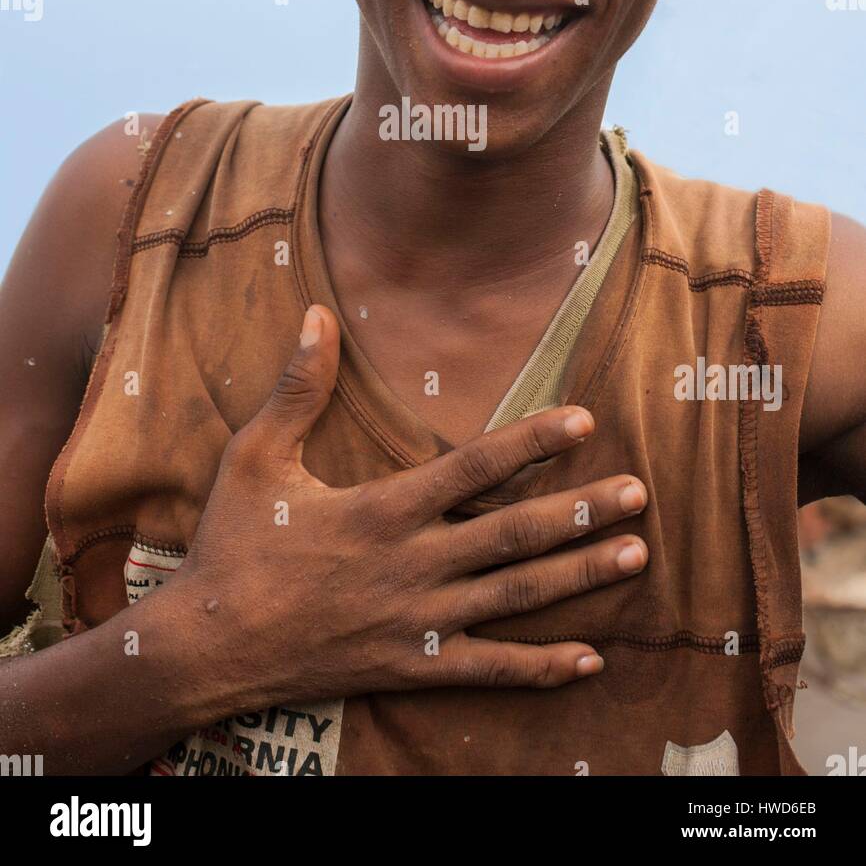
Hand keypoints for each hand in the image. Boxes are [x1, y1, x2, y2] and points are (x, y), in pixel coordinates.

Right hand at [172, 305, 647, 710]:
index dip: (533, 442)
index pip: (474, 468)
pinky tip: (590, 660)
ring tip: (636, 554)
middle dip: (581, 512)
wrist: (207, 647)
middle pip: (514, 535)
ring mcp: (419, 622)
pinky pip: (488, 671)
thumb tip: (316, 315)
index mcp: (382, 510)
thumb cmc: (233, 545)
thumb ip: (297, 388)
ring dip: (580, 577)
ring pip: (516, 598)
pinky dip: (541, 669)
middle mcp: (413, 565)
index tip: (584, 421)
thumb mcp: (253, 457)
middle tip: (640, 494)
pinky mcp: (413, 667)